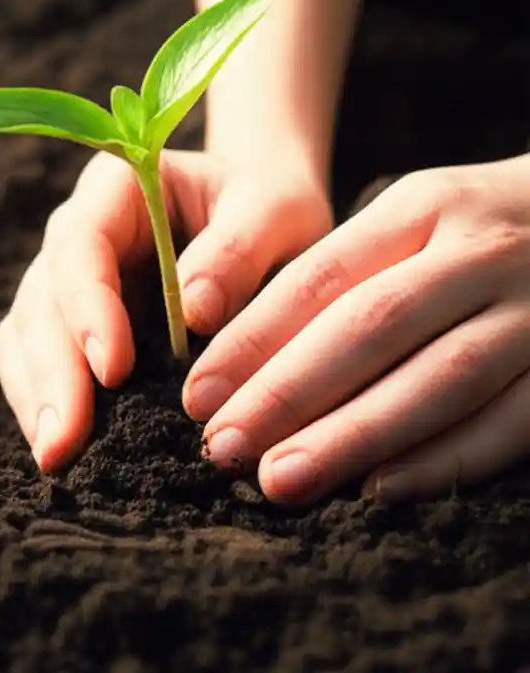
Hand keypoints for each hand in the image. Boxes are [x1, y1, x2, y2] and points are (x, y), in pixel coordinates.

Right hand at [0, 149, 331, 471]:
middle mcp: (73, 236)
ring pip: (24, 339)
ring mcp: (62, 285)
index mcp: (115, 190)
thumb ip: (240, 248)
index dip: (88, 307)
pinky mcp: (65, 331)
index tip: (114, 369)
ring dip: (37, 399)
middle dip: (52, 374)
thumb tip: (194, 312)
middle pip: (41, 301)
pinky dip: (42, 408)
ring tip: (56, 458)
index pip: (80, 244)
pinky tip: (62, 452)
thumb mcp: (278, 209)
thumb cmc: (269, 207)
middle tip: (64, 441)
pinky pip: (34, 367)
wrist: (262, 222)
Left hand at [187, 154, 529, 503]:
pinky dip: (445, 460)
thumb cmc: (476, 233)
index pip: (321, 277)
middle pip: (374, 326)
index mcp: (425, 206)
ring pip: (441, 379)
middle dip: (289, 393)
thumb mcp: (411, 223)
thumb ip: (337, 280)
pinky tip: (379, 490)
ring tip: (282, 480)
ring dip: (354, 436)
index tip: (198, 396)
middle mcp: (483, 251)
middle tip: (224, 448)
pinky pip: (512, 422)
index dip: (253, 340)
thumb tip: (234, 372)